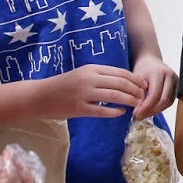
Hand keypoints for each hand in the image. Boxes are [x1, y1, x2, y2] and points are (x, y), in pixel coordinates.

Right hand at [29, 65, 145, 119]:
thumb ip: (100, 77)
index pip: (120, 73)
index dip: (135, 80)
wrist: (39, 96)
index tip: (143, 85)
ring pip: (115, 96)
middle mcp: (89, 79)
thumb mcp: (82, 74)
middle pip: (121, 84)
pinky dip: (114, 112)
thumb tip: (123, 82)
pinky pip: (102, 111)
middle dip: (136, 91)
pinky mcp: (79, 108)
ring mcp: (84, 94)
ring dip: (129, 101)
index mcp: (91, 69)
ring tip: (137, 105)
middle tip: (143, 97)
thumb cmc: (63, 85)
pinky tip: (121, 113)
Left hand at [132, 54, 178, 119]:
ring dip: (156, 111)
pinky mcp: (177, 86)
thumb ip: (139, 94)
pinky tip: (151, 110)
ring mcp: (176, 81)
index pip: (155, 94)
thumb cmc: (142, 68)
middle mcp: (171, 76)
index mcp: (159, 73)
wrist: (150, 60)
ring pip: (169, 102)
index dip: (146, 107)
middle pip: (164, 99)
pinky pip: (170, 100)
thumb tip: (139, 111)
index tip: (136, 114)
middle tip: (140, 117)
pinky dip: (161, 107)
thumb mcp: (136, 79)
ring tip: (145, 114)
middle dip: (151, 111)